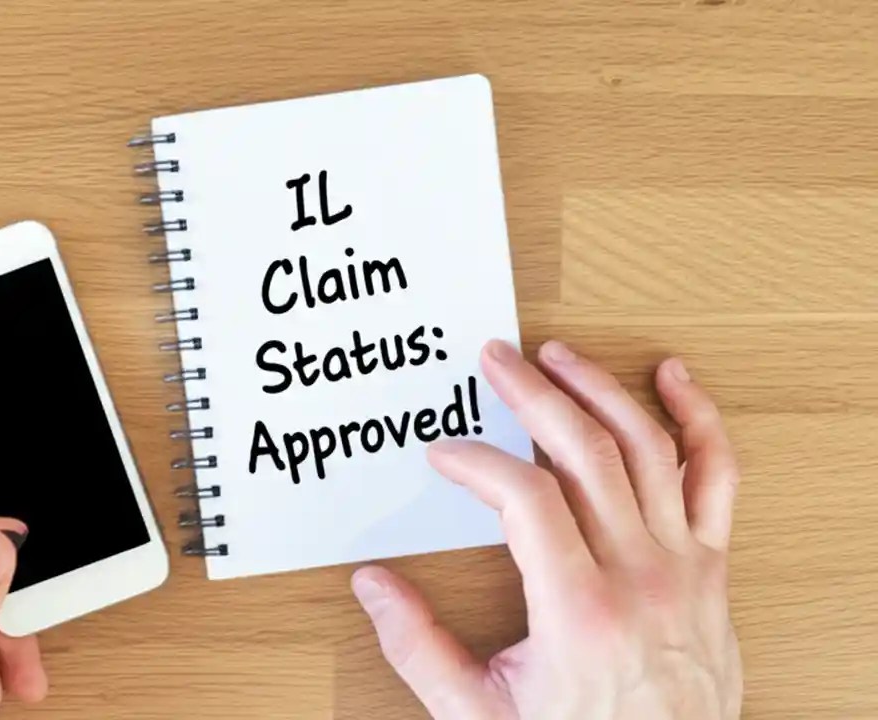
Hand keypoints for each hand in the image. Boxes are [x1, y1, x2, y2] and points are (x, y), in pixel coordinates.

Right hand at [353, 340, 740, 718]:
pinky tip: (674, 379)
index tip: (444, 454)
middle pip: (585, 453)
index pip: (525, 499)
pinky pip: (717, 476)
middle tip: (496, 358)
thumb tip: (372, 586)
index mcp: (579, 612)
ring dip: (600, 390)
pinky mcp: (711, 567)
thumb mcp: (480, 716)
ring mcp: (684, 566)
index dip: (476, 462)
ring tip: (559, 357)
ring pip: (648, 447)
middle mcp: (640, 576)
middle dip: (533, 394)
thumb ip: (419, 648)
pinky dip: (700, 418)